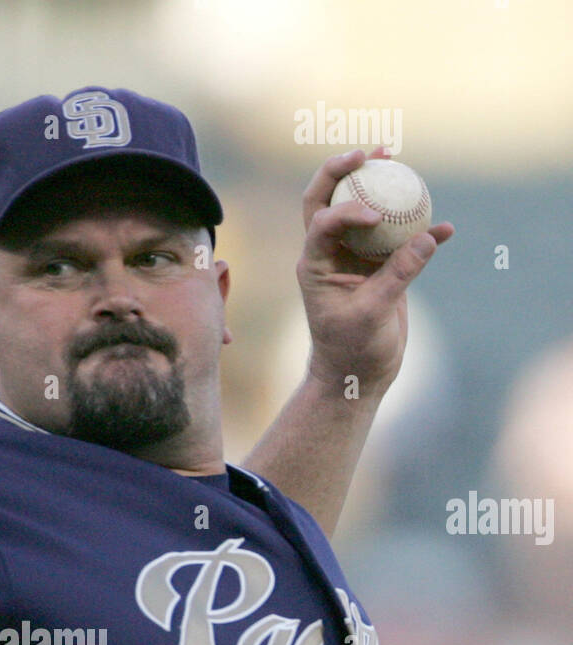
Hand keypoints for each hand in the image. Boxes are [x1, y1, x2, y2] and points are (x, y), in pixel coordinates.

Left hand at [297, 147, 453, 394]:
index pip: (322, 222)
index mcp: (315, 265)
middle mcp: (330, 254)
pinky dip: (418, 229)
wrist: (358, 375)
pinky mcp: (379, 267)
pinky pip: (398, 239)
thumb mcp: (373, 315)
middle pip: (326, 200)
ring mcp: (354, 257)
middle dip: (341, 171)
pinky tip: (444, 225)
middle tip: (366, 153)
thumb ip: (399, 274)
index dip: (345, 209)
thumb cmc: (353, 351)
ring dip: (375, 183)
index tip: (374, 216)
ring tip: (393, 155)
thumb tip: (432, 235)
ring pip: (361, 209)